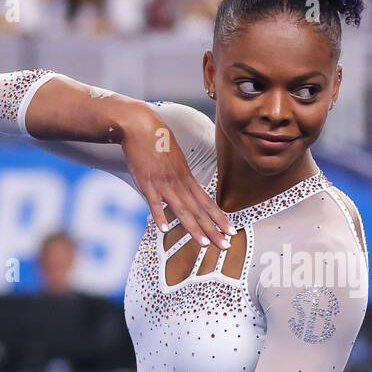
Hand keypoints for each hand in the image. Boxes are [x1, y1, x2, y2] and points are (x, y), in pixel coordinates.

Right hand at [122, 106, 233, 248]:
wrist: (141, 125)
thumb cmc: (158, 141)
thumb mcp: (176, 161)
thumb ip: (180, 178)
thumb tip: (185, 191)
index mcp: (187, 178)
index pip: (207, 203)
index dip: (219, 219)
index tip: (230, 232)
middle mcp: (179, 183)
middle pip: (199, 210)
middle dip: (212, 230)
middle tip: (225, 245)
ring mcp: (163, 183)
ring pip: (181, 209)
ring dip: (193, 227)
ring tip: (203, 243)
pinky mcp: (146, 182)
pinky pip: (154, 201)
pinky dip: (160, 215)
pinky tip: (165, 229)